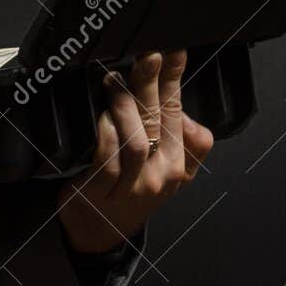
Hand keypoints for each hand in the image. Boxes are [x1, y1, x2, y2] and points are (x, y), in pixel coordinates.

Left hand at [56, 49, 214, 253]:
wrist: (99, 233)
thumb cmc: (129, 191)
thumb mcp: (165, 170)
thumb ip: (181, 142)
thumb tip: (186, 113)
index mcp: (179, 165)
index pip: (182, 115)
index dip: (177, 82)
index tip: (174, 52)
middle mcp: (161, 177)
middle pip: (160, 124)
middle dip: (154, 84)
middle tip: (148, 55)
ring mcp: (133, 188)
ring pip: (136, 141)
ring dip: (125, 106)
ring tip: (115, 81)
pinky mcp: (102, 192)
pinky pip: (108, 157)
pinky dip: (106, 132)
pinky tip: (103, 116)